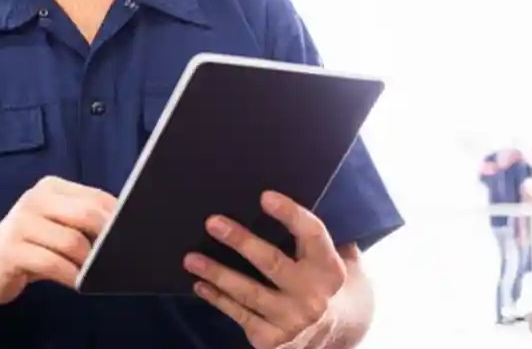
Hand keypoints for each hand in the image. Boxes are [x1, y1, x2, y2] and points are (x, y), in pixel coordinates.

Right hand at [0, 176, 115, 305]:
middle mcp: (35, 199)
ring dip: (88, 263)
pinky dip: (71, 276)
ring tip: (91, 274)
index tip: (131, 237)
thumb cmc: (26, 247)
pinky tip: (76, 283)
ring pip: (73, 242)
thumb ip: (81, 220)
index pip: (97, 197)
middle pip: (87, 215)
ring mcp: (21, 223)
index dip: (119, 219)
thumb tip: (123, 228)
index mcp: (50, 187)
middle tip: (114, 258)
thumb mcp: (53, 225)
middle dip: (107, 239)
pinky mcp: (11, 250)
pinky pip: (53, 264)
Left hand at [183, 191, 347, 348]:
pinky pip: (240, 315)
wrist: (340, 337)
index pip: (312, 235)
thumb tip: (287, 197)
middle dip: (241, 242)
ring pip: (248, 293)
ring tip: (190, 258)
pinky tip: (200, 285)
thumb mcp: (341, 260)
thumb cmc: (328, 284)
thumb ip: (318, 237)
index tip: (265, 196)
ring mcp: (292, 321)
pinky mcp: (272, 340)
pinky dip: (218, 300)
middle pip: (272, 263)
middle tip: (212, 223)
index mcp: (330, 269)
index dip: (290, 215)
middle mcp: (313, 297)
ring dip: (217, 274)